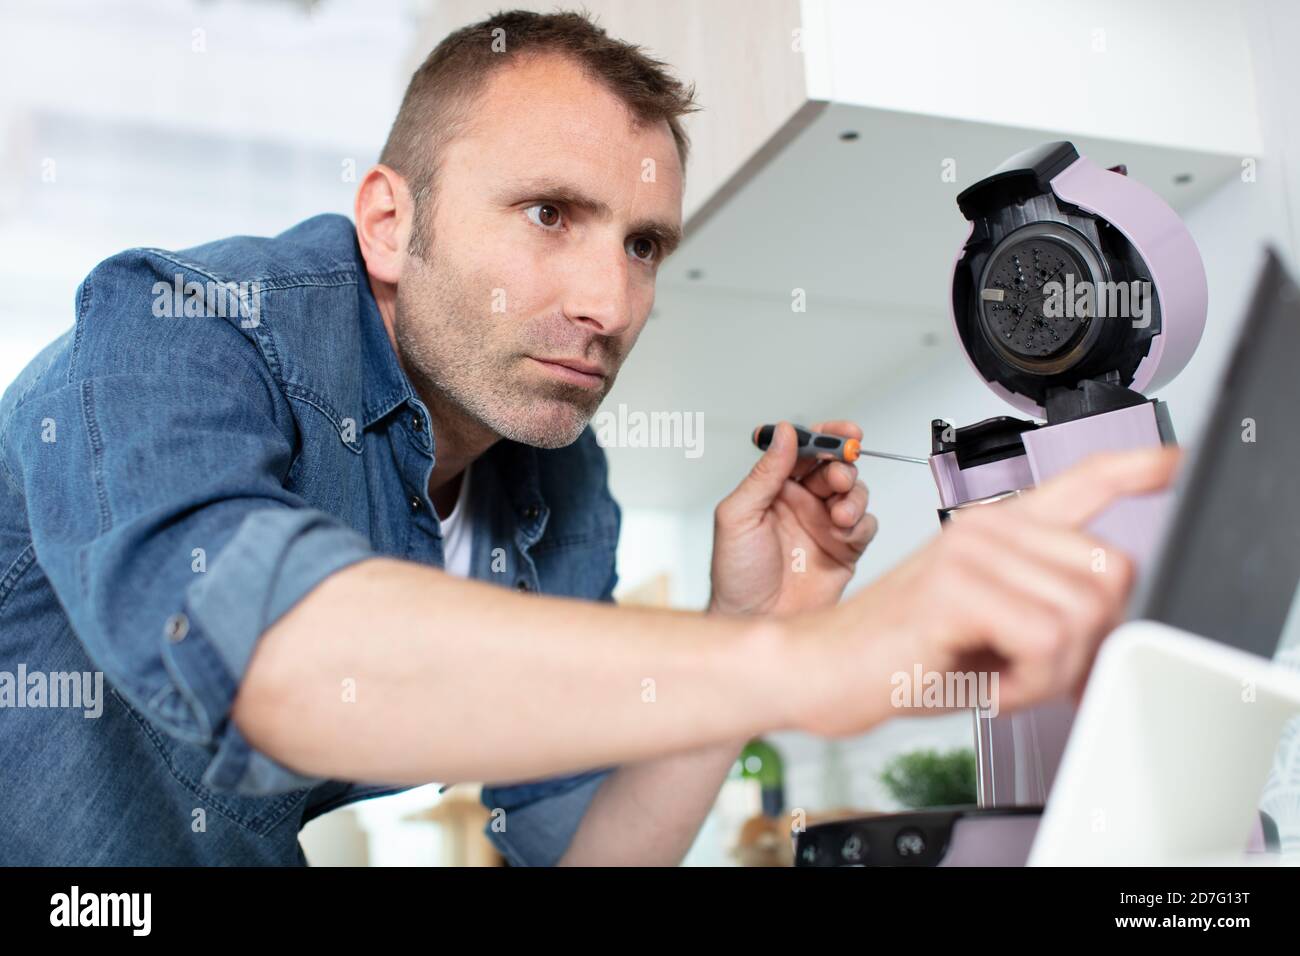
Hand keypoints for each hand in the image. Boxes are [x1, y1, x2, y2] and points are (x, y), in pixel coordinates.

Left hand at [708, 420, 876, 615]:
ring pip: (854, 492)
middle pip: (833, 466)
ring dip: (853, 494)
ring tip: (839, 513)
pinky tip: (844, 531)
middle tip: (838, 474)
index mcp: (773, 489)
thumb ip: (764, 473)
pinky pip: (865, 525)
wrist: (754, 621)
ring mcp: (824, 525)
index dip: (823, 436)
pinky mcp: (844, 550)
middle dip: (842, 463)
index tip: (841, 431)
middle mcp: (801, 503)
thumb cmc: (736, 575)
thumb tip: (783, 432)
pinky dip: (861, 522)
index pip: (802, 450)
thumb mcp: (738, 516)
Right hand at [786, 446, 1181, 736]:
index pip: (1082, 480)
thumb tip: (1111, 632)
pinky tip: (982, 682)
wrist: (817, 668)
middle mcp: (987, 528)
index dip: (1139, 467)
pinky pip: (1046, 640)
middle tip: (1031, 670)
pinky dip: (1024, 683)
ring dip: (1049, 671)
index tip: (1174, 462)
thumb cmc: (895, 652)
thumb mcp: (985, 629)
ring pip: (1082, 614)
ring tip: (994, 675)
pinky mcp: (955, 587)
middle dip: (1087, 642)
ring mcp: (970, 551)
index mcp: (997, 530)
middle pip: (1110, 572)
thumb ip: (1046, 613)